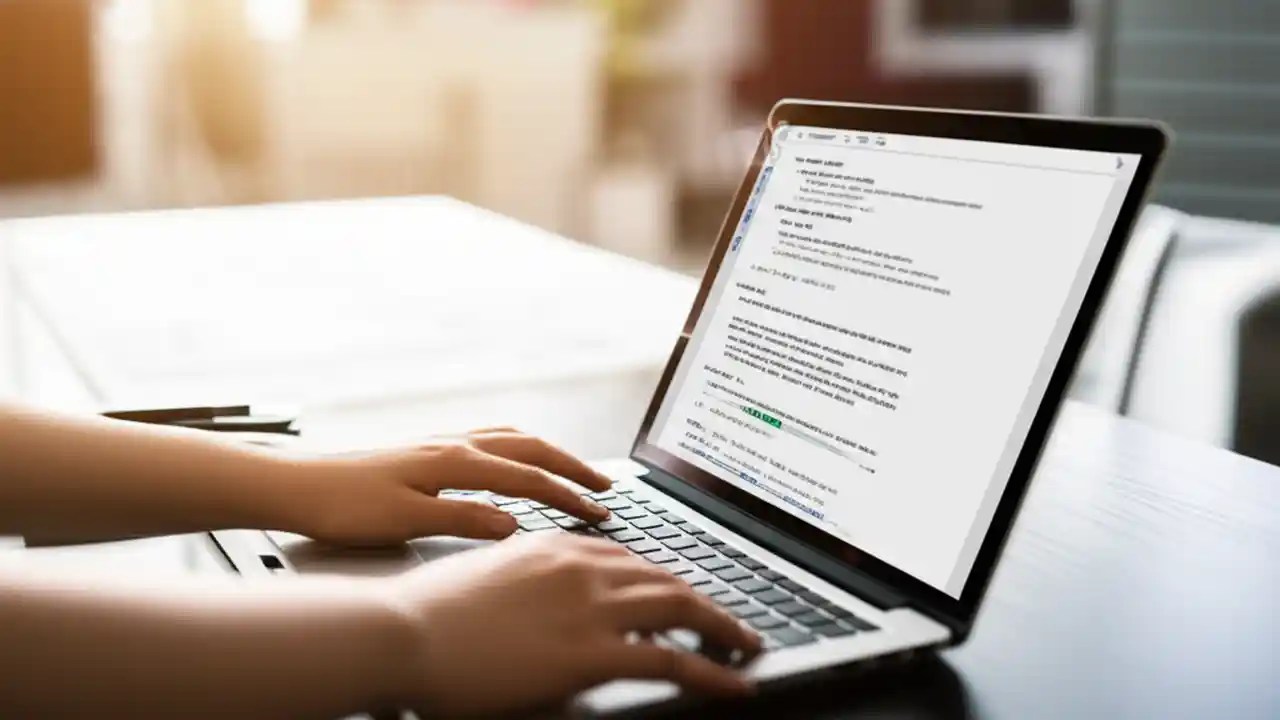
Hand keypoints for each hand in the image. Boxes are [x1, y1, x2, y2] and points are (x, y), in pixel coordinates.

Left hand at [288, 427, 612, 545]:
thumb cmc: (343, 505)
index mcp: (455, 461)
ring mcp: (441, 443)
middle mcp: (454, 444)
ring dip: (549, 453)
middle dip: (572, 467)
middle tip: (606, 488)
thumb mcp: (405, 520)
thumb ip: (464, 519)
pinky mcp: (427, 451)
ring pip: (512, 439)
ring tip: (574, 470)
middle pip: (531, 448)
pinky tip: (515, 458)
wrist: (296, 484)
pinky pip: (490, 440)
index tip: (599, 514)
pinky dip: (519, 448)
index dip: (567, 496)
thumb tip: (515, 523)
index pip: (528, 478)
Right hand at [384, 533, 761, 716]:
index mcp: (556, 547)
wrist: (400, 633)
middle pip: (666, 576)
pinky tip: (733, 681)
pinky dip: (712, 670)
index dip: (664, 580)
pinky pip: (672, 657)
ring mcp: (590, 603)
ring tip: (744, 646)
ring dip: (722, 628)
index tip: (682, 597)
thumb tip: (552, 617)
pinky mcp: (592, 648)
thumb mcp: (489, 585)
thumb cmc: (427, 618)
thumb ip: (532, 591)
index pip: (630, 557)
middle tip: (731, 623)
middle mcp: (582, 565)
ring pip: (681, 607)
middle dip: (707, 601)